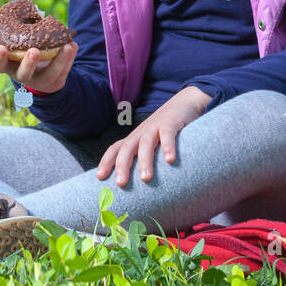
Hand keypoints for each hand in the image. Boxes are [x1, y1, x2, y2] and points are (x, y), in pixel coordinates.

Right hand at [0, 16, 77, 96]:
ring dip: (58, 60)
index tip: (0, 48)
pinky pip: (65, 69)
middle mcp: (23, 75)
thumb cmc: (19, 52)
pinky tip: (73, 44)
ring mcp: (40, 79)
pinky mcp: (56, 78)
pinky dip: (70, 57)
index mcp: (8, 66)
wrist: (41, 72)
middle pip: (23, 74)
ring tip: (65, 46)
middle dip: (28, 63)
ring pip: (49, 73)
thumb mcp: (7, 42)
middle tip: (34, 50)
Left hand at [96, 86, 211, 186]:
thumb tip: (142, 183)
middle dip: (122, 165)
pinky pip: (167, 134)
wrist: (185, 102)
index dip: (106, 161)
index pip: (116, 149)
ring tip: (146, 179)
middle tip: (120, 183)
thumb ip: (147, 158)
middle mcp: (142, 132)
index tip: (99, 177)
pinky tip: (170, 160)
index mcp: (135, 138)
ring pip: (145, 143)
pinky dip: (168, 146)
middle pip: (127, 148)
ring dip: (145, 161)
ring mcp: (155, 126)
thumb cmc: (168, 129)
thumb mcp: (153, 142)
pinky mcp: (171, 122)